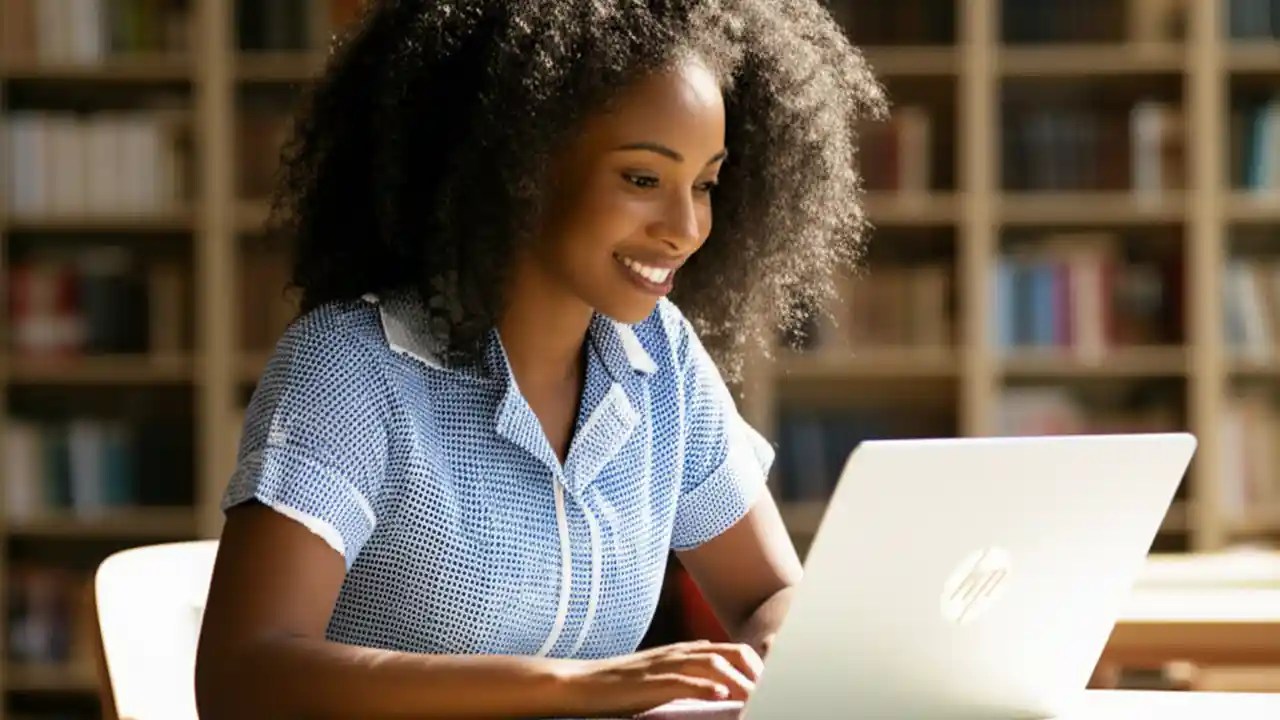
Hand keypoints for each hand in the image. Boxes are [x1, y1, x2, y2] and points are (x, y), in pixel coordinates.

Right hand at [556, 640, 762, 716]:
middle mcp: (678, 654)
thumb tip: (715, 658)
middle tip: (772, 689)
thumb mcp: (658, 667)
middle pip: (729, 652)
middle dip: (755, 670)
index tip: (773, 682)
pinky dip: (703, 686)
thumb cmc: (618, 682)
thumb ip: (686, 662)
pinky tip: (720, 693)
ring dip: (737, 679)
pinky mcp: (649, 683)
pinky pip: (681, 681)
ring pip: (711, 664)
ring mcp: (663, 666)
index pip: (731, 650)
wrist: (580, 682)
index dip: (756, 664)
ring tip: (756, 695)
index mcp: (682, 651)